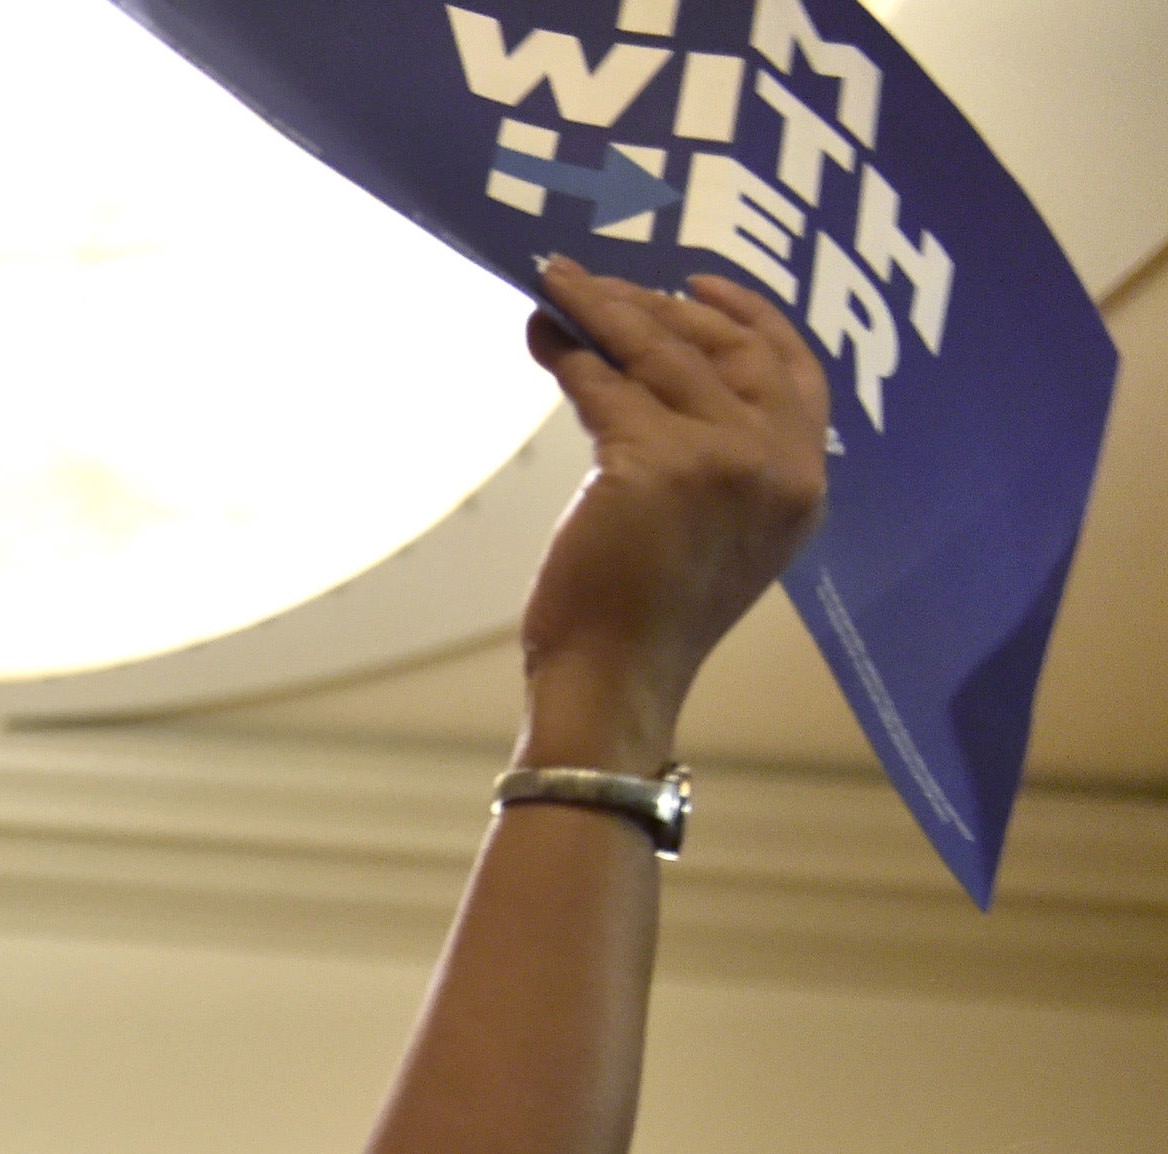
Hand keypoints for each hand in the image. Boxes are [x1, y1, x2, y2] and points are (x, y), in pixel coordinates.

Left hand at [513, 256, 829, 770]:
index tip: (699, 285)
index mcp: (804, 484)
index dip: (750, 317)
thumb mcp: (718, 534)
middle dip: (660, 305)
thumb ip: (722, 462)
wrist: (617, 679)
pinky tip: (541, 333)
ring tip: (558, 285)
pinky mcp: (654, 461)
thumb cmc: (648, 618)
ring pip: (659, 353)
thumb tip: (650, 376)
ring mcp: (722, 459)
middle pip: (726, 348)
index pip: (797, 372)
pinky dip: (567, 350)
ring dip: (604, 309)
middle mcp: (777, 464)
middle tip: (604, 283)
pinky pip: (604, 382)